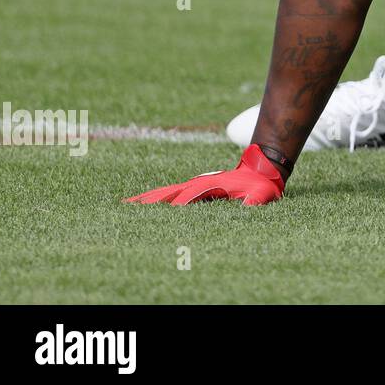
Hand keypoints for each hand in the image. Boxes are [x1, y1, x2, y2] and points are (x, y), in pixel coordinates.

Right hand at [124, 144, 285, 205]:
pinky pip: (171, 192)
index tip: (149, 217)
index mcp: (207, 187)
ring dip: (147, 198)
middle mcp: (196, 184)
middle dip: (146, 201)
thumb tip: (246, 208)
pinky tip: (147, 203)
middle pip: (166, 193)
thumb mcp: (261, 195)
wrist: (261, 167)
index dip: (169, 208)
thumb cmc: (261, 184)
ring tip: (126, 205)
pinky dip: (156, 197)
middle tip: (122, 208)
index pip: (184, 200)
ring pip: (165, 191)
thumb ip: (253, 203)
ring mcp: (194, 184)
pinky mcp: (196, 187)